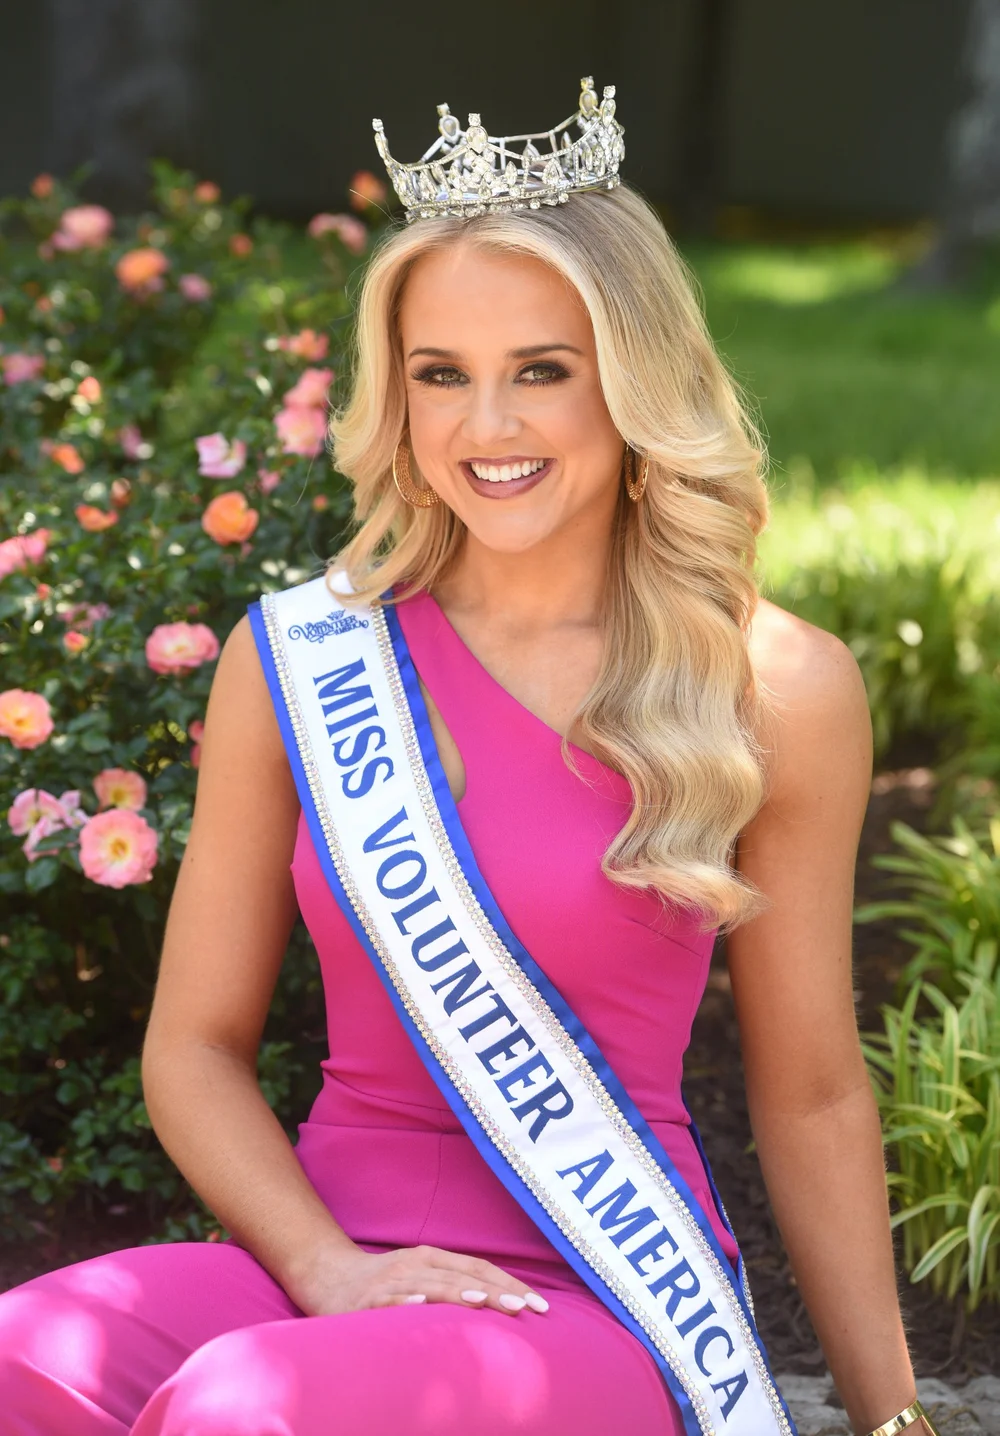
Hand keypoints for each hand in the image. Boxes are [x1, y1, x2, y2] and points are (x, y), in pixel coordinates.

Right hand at [285, 1240, 550, 1318]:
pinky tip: (419, 1305)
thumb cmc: (384, 1282)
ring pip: (430, 1285)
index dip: (510, 1284)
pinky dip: (404, 1302)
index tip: (540, 1305)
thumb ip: (454, 1285)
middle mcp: (416, 1265)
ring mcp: (391, 1281)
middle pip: (462, 1276)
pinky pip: (387, 1301)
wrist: (326, 1275)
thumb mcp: (422, 1277)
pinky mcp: (365, 1301)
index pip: (479, 1269)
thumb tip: (501, 1302)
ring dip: (457, 1293)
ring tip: (484, 1302)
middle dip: (496, 1291)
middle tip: (526, 1308)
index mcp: (433, 1258)